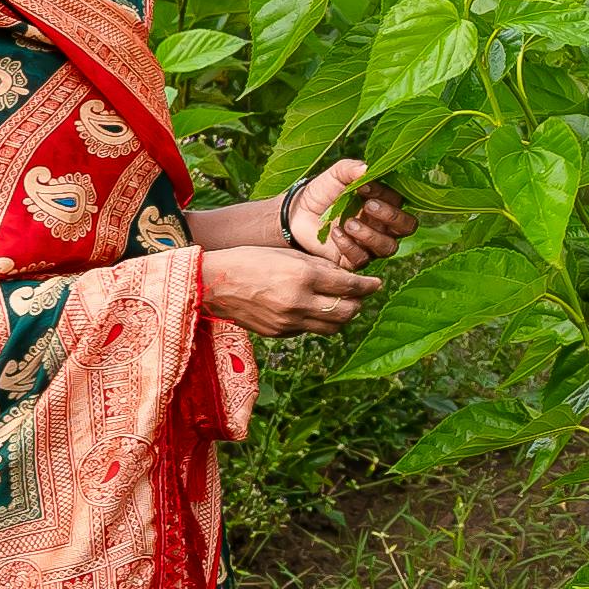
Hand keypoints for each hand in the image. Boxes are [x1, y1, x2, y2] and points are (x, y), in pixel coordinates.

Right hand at [201, 234, 380, 340]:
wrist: (212, 283)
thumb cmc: (250, 260)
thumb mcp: (288, 255)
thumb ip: (320, 268)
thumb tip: (348, 278)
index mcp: (303, 276)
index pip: (350, 287)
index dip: (368, 286)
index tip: (376, 284)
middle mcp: (298, 302)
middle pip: (347, 312)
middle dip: (358, 304)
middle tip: (359, 295)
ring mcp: (288, 322)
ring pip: (332, 327)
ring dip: (341, 316)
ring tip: (339, 303)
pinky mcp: (278, 333)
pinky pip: (308, 330)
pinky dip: (316, 321)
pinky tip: (310, 308)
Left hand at [286, 159, 419, 275]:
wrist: (296, 212)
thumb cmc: (322, 191)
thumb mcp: (337, 174)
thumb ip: (352, 168)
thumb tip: (368, 169)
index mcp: (384, 203)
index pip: (400, 201)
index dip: (387, 195)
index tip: (364, 186)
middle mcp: (383, 225)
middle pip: (407, 227)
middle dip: (391, 217)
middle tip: (368, 207)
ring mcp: (370, 244)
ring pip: (389, 247)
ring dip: (371, 234)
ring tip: (349, 223)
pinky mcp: (354, 259)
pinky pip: (362, 259)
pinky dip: (350, 246)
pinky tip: (336, 233)